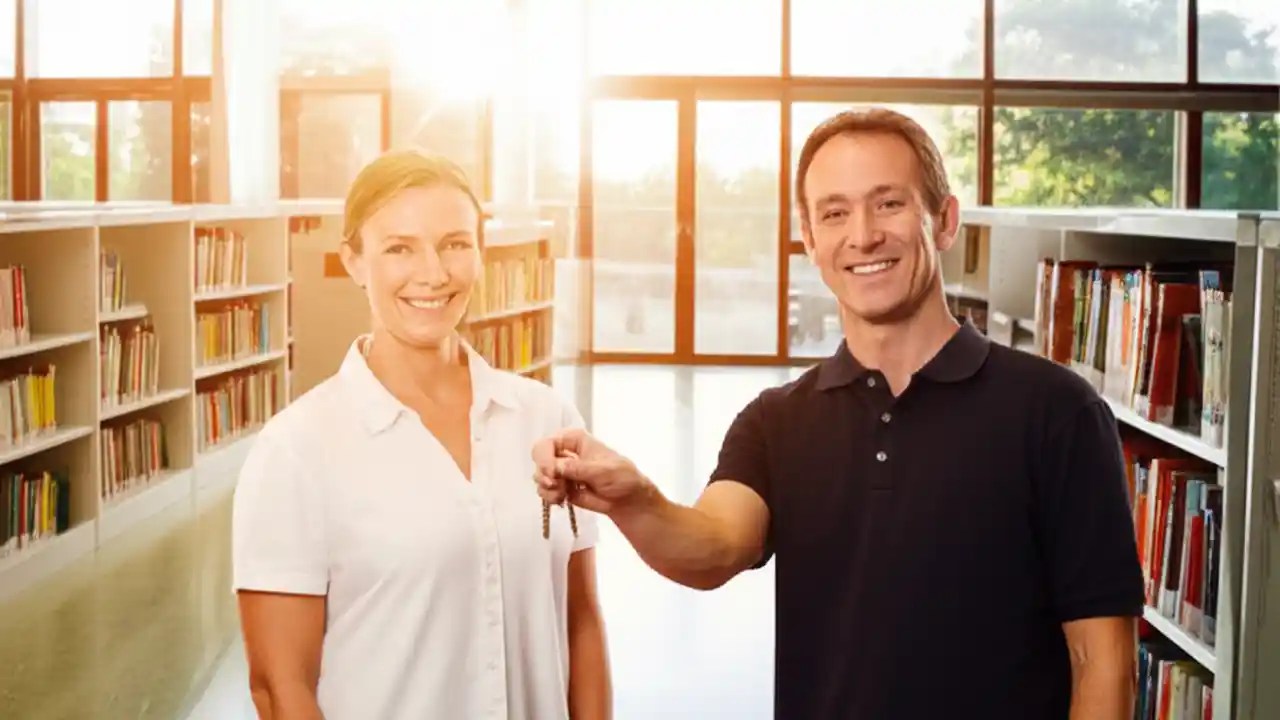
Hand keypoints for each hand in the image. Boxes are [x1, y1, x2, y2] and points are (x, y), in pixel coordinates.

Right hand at [532, 428, 650, 515]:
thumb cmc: (621, 477)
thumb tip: (556, 467)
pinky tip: (562, 500)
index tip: (551, 473)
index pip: (547, 443)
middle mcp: (564, 452)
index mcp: (574, 439)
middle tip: (555, 485)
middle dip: (543, 474)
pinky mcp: (561, 488)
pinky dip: (550, 497)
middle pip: (538, 458)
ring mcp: (561, 471)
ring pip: (539, 476)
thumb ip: (578, 468)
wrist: (628, 500)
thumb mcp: (603, 470)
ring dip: (547, 488)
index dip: (543, 458)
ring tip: (563, 495)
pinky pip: (544, 491)